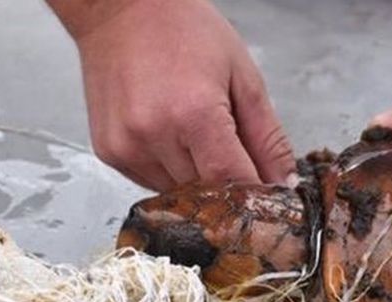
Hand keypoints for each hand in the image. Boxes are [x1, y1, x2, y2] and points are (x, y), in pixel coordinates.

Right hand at [52, 0, 294, 191]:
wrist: (120, 11)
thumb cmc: (183, 30)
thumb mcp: (242, 75)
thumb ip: (267, 137)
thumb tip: (282, 183)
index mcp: (194, 113)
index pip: (233, 180)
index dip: (255, 191)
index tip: (267, 191)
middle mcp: (154, 135)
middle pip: (206, 192)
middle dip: (226, 179)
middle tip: (229, 147)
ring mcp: (127, 147)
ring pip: (178, 193)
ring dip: (195, 177)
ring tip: (193, 132)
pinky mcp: (109, 153)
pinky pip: (150, 182)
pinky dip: (168, 170)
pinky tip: (168, 134)